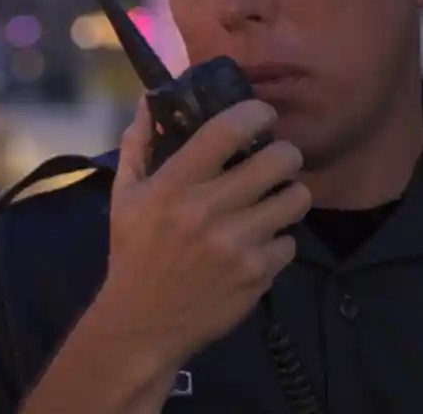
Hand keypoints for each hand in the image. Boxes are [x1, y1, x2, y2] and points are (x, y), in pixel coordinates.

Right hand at [89, 97, 311, 370]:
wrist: (142, 323)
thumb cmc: (134, 253)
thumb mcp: (125, 196)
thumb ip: (138, 144)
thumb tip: (149, 100)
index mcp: (176, 184)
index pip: (229, 129)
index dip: (256, 112)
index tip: (261, 114)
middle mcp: (210, 209)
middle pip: (281, 159)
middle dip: (285, 154)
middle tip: (277, 161)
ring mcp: (238, 244)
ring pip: (297, 199)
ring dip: (290, 195)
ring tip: (275, 200)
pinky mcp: (257, 275)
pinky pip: (289, 242)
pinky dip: (278, 241)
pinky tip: (259, 244)